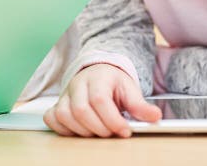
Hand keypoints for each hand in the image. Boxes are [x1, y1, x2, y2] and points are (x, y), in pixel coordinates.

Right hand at [43, 63, 161, 137]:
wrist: (97, 73)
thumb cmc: (113, 83)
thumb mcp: (129, 89)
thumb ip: (140, 104)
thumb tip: (154, 116)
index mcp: (96, 77)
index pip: (99, 99)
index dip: (112, 119)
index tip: (125, 130)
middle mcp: (77, 84)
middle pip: (81, 110)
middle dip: (99, 128)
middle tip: (112, 133)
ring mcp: (64, 95)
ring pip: (64, 115)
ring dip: (83, 131)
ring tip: (98, 132)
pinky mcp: (56, 105)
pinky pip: (51, 118)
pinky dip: (63, 129)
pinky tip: (79, 130)